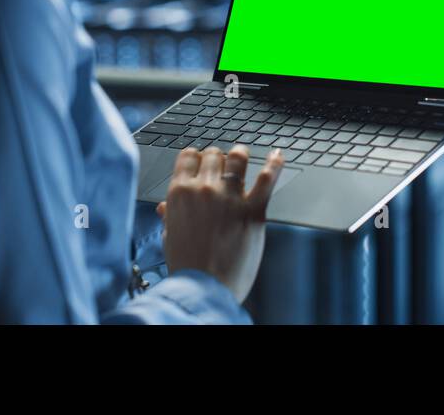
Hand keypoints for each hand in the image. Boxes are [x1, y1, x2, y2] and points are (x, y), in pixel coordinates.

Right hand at [156, 145, 282, 303]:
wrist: (204, 288)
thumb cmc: (187, 266)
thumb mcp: (170, 236)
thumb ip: (171, 215)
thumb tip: (166, 207)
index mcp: (179, 193)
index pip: (189, 156)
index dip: (197, 156)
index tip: (202, 160)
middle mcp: (204, 189)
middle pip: (214, 154)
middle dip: (218, 158)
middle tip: (223, 164)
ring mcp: (229, 197)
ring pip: (237, 158)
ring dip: (240, 155)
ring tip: (243, 156)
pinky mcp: (253, 210)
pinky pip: (267, 179)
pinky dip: (274, 164)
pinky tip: (277, 156)